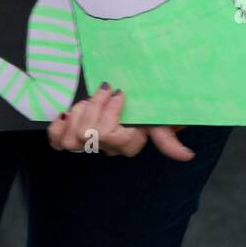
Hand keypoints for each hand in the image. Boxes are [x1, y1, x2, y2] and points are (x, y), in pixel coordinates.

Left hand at [47, 83, 194, 160]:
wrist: (129, 95)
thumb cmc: (144, 107)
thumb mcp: (156, 118)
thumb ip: (168, 138)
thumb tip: (188, 156)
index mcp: (127, 144)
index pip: (109, 134)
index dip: (110, 110)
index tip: (119, 92)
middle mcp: (107, 148)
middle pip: (87, 135)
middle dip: (93, 106)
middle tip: (103, 90)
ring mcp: (87, 144)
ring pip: (71, 139)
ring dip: (79, 113)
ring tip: (89, 100)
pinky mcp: (71, 137)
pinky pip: (57, 141)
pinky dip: (58, 126)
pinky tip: (66, 113)